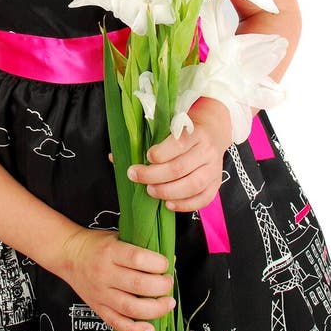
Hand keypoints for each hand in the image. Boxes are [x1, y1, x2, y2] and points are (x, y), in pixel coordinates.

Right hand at [60, 228, 174, 330]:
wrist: (69, 254)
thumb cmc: (96, 245)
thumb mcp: (117, 236)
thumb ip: (140, 247)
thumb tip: (169, 258)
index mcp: (110, 252)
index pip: (138, 259)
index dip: (157, 263)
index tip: (165, 264)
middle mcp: (104, 273)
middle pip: (138, 284)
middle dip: (161, 286)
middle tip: (168, 283)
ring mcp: (101, 293)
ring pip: (131, 308)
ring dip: (155, 309)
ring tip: (167, 303)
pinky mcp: (98, 308)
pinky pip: (117, 323)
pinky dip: (136, 330)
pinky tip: (150, 329)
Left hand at [127, 96, 231, 212]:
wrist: (213, 131)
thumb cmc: (185, 130)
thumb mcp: (169, 126)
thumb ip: (146, 140)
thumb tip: (114, 157)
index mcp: (196, 133)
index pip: (178, 144)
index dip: (159, 153)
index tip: (146, 157)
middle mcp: (207, 151)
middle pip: (180, 168)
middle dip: (154, 175)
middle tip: (136, 176)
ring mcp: (214, 169)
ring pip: (192, 185)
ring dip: (167, 191)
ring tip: (150, 191)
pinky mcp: (216, 184)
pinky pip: (202, 199)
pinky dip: (184, 205)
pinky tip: (168, 204)